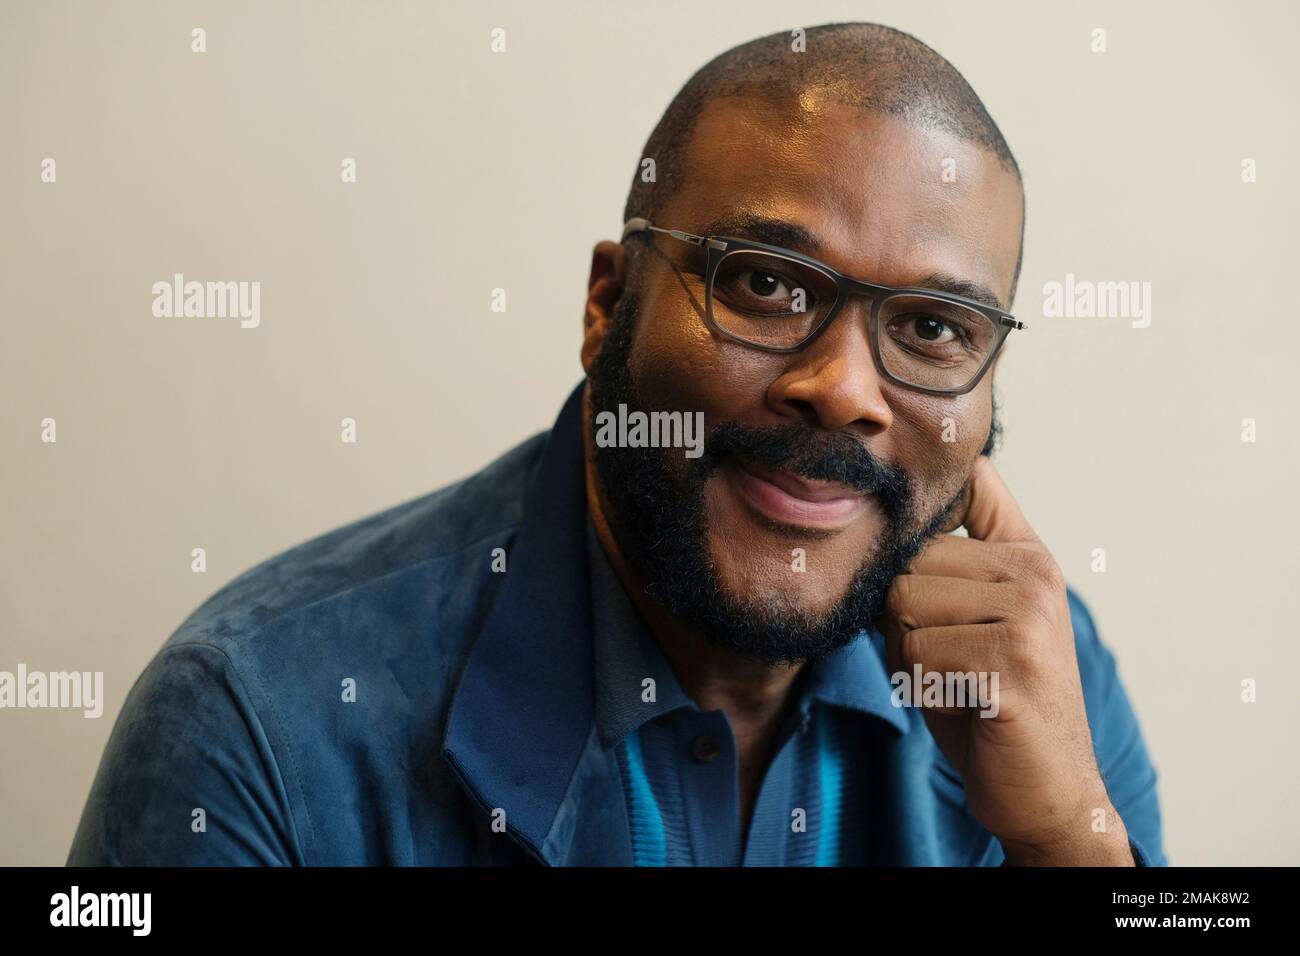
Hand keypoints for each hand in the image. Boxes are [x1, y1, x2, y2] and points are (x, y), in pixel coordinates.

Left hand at [880, 456, 1132, 865]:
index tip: (923, 540)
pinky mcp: (1011, 662)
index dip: (927, 507)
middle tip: (950, 661)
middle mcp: (1035, 574)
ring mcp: (1029, 616)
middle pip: (908, 559)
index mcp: (1027, 555)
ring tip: (957, 681)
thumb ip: (941, 565)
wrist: (1046, 791)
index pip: (968, 483)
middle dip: (904, 617)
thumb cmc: (988, 702)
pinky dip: (924, 686)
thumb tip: (871, 525)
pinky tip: (966, 704)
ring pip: (904, 602)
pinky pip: (917, 652)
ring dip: (912, 654)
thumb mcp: (970, 619)